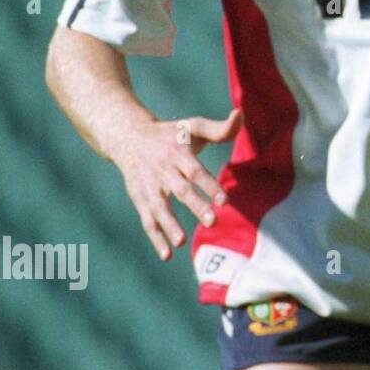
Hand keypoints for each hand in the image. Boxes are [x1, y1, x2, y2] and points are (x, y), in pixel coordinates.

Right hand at [107, 110, 242, 260]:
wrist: (128, 136)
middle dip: (194, 206)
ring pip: (159, 208)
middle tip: (212, 221)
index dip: (209, 185)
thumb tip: (241, 114)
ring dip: (169, 225)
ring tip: (181, 242)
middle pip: (179, 190)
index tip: (224, 200)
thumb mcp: (192, 126)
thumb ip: (219, 127)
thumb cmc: (170, 134)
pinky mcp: (139, 198)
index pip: (195, 171)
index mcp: (177, 153)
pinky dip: (155, 237)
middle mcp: (162, 170)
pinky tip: (167, 255)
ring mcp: (149, 186)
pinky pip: (147, 219)